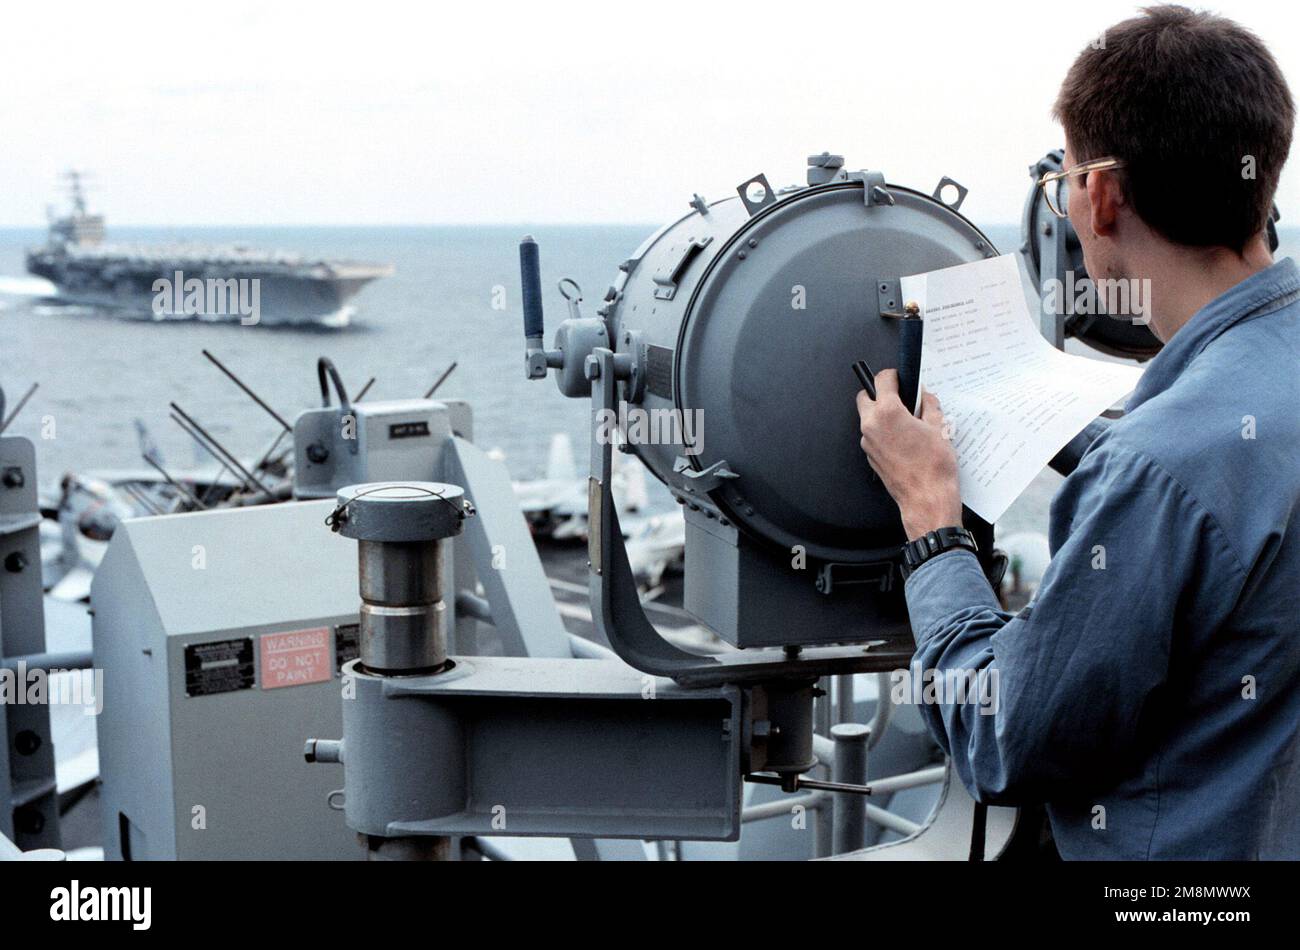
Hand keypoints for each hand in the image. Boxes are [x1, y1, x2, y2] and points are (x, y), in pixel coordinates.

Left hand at [856, 369, 962, 538]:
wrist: (927, 498)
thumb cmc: (934, 466)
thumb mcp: (938, 427)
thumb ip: (929, 406)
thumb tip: (925, 396)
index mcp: (887, 412)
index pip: (881, 380)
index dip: (893, 375)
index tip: (900, 377)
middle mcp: (871, 426)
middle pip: (865, 397)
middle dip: (880, 393)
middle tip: (900, 397)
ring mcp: (868, 443)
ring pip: (868, 418)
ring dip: (882, 414)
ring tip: (907, 421)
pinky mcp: (870, 457)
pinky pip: (873, 436)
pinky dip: (884, 432)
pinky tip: (904, 439)